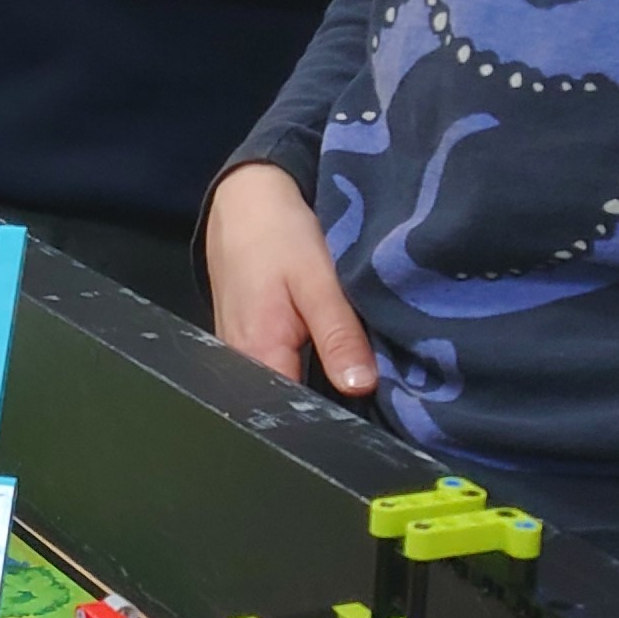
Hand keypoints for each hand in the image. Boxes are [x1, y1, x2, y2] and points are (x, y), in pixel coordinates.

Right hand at [205, 163, 378, 394]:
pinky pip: (279, 368)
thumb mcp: (318, 281)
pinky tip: (328, 351)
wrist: (244, 202)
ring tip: (356, 370)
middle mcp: (241, 361)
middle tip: (378, 388)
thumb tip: (360, 387)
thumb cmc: (277, 235)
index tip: (378, 410)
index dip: (339, 415)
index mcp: (259, 353)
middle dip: (333, 401)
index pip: (299, 409)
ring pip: (286, 385)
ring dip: (320, 383)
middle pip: (290, 402)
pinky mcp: (245, 342)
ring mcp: (240, 353)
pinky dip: (306, 365)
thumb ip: (338, 337)